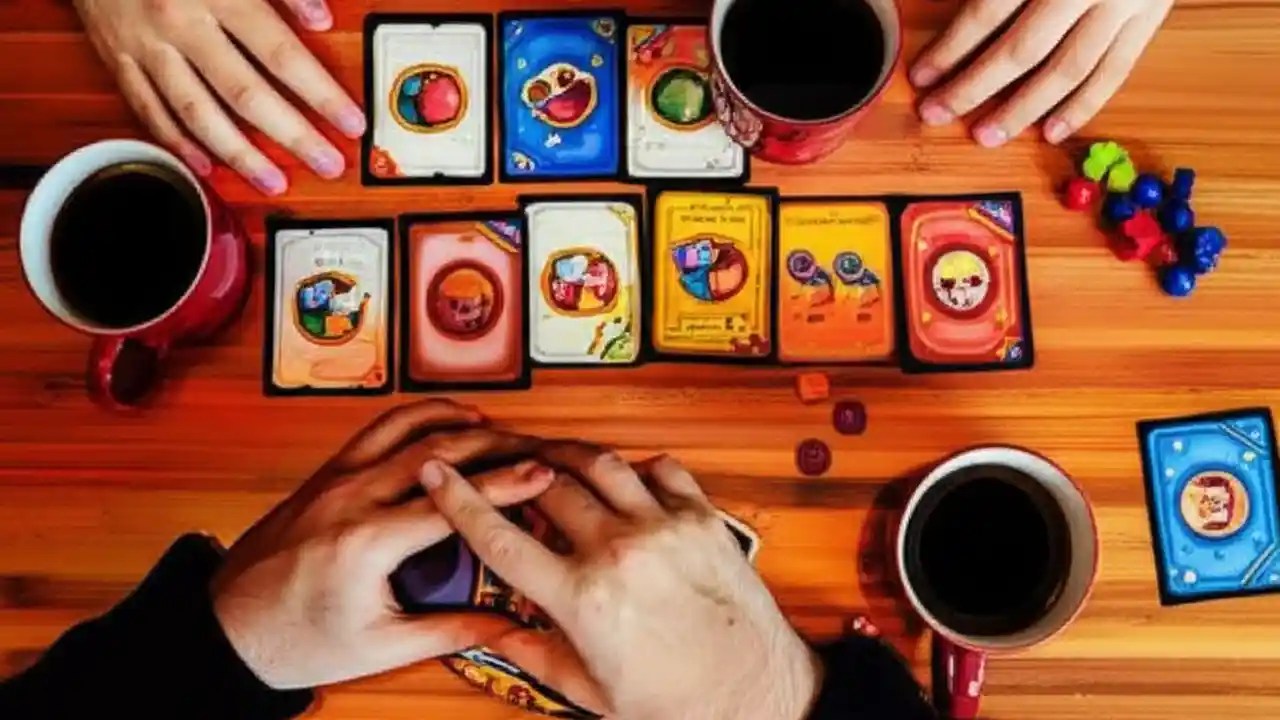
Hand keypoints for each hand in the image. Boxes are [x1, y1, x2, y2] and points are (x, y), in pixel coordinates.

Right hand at [73, 0, 365, 194]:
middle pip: (246, 95)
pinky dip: (179, 143)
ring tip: (274, 181)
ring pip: (198, 114)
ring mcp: (145, 46)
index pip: (282, 55)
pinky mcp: (117, 57)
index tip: (350, 122)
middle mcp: (180, 24)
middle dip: (292, 135)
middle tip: (326, 162)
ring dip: (240, 154)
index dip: (320, 93)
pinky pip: (150, 110)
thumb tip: (321, 16)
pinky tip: (207, 167)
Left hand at [211, 400, 554, 688]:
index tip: (543, 473)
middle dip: (492, 443)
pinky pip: (374, 433)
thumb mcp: (380, 647)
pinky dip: (413, 419)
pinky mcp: (322, 476)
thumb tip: (509, 625)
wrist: (225, 630)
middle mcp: (349, 498)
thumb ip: (450, 630)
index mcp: (366, 542)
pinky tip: (439, 425)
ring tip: (493, 424)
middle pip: (436, 450)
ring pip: (402, 426)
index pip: (452, 500)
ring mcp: (333, 480)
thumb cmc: (296, 642)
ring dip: (451, 418)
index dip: (505, 483)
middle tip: (532, 445)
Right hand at [423, 444, 821, 719]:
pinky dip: (636, 468)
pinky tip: (625, 481)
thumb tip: (495, 633)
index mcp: (583, 599)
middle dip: (519, 476)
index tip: (440, 476)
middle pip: (547, 486)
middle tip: (507, 473)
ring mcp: (664, 528)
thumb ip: (536, 654)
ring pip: (599, 463)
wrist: (756, 696)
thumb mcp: (591, 692)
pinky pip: (660, 468)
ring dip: (570, 458)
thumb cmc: (680, 701)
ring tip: (555, 463)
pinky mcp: (702, 518)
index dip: (460, 500)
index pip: (501, 537)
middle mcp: (620, 552)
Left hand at [912, 0, 1173, 146]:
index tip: (922, 75)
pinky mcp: (1152, 15)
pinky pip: (1115, 70)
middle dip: (974, 87)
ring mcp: (1124, 2)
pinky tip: (1050, 133)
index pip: (989, 11)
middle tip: (937, 114)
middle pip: (1022, 49)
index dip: (952, 47)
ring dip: (1022, 108)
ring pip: (1067, 69)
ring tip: (986, 136)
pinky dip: (1082, 106)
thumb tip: (955, 10)